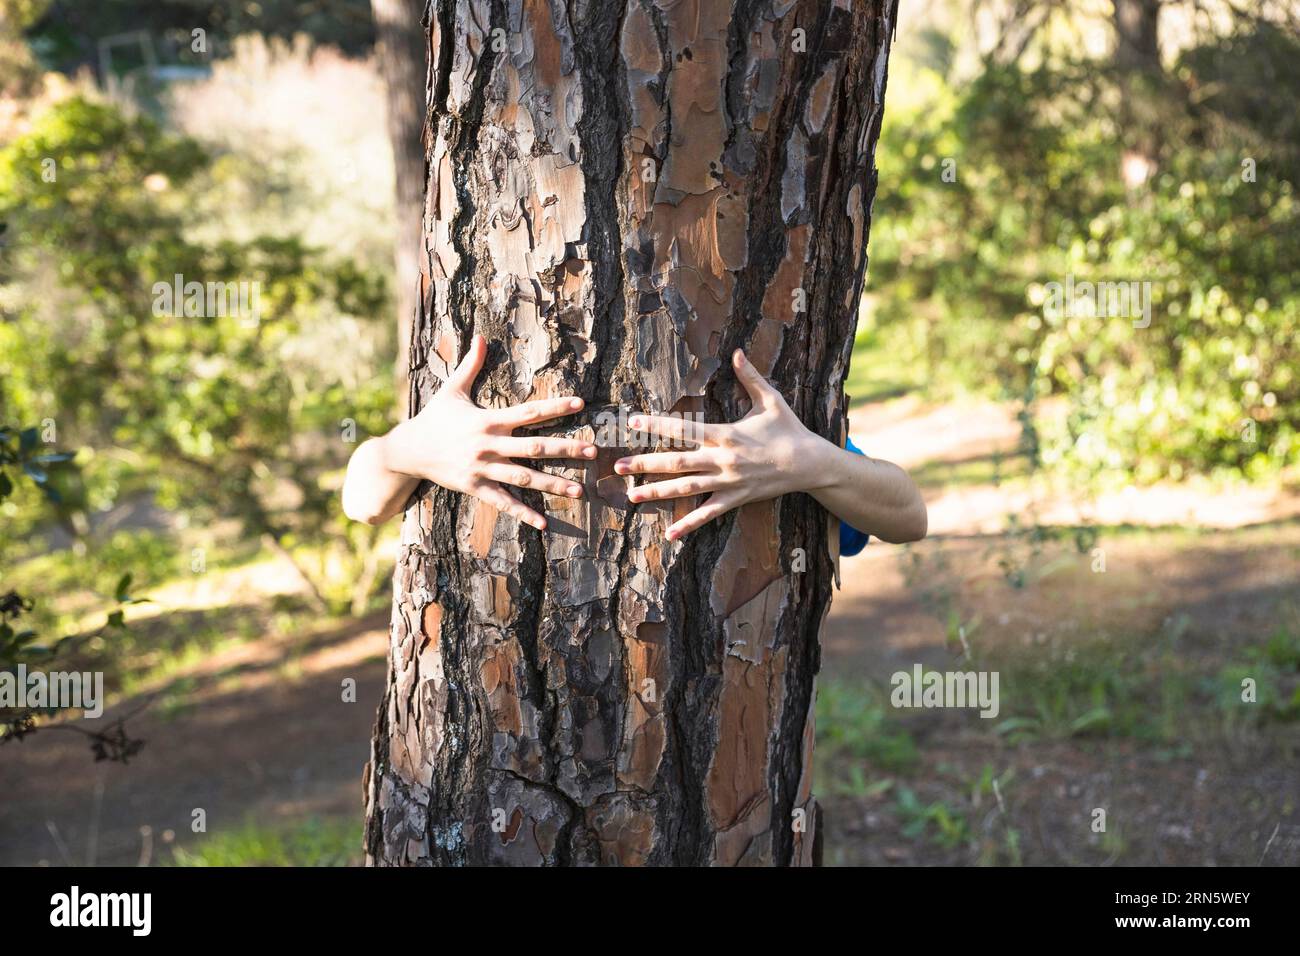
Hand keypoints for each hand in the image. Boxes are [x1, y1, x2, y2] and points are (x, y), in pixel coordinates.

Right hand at [384, 334, 596, 529]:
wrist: (408, 450)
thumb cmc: (434, 417)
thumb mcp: (451, 389)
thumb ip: (470, 364)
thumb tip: (481, 337)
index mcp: (488, 420)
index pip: (529, 412)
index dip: (555, 407)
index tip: (580, 404)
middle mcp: (488, 445)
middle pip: (534, 447)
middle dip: (565, 449)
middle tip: (593, 451)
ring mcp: (482, 469)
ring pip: (524, 478)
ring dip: (553, 484)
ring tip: (580, 490)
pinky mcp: (475, 488)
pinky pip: (503, 502)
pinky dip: (523, 513)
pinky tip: (544, 522)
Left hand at [614, 349, 826, 539]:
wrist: (810, 464)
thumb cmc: (789, 430)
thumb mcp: (771, 400)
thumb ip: (750, 377)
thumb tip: (737, 351)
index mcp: (726, 434)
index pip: (685, 430)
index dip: (658, 425)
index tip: (633, 422)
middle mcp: (723, 460)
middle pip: (678, 463)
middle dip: (646, 464)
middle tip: (618, 467)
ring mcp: (728, 483)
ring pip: (687, 489)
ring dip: (658, 492)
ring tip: (632, 496)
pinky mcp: (736, 499)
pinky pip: (708, 514)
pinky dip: (689, 524)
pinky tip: (670, 534)